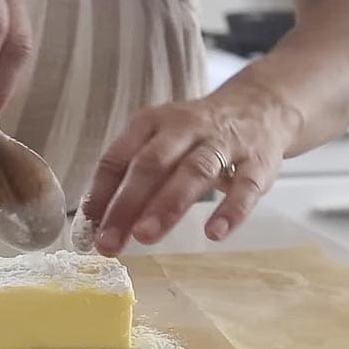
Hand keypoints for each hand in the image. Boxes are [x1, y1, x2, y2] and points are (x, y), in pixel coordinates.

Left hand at [82, 74, 300, 256]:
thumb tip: (96, 223)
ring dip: (167, 205)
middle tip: (109, 242)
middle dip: (127, 204)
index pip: (118, 158)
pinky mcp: (257, 162)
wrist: (261, 106)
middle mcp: (184, 128)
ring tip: (145, 236)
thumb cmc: (197, 135)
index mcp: (151, 123)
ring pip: (193, 171)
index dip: (100, 194)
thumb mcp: (160, 142)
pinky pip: (245, 186)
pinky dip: (230, 210)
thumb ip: (131, 178)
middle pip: (151, 164)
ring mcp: (223, 144)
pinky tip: (215, 233)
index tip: (87, 230)